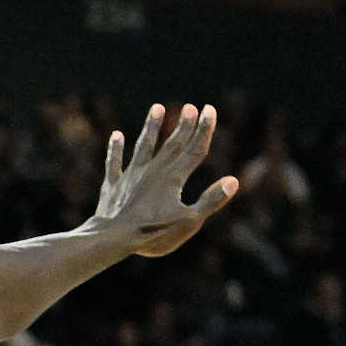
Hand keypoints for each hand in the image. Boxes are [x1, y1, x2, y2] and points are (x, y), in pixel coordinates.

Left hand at [88, 102, 239, 259]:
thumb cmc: (153, 234)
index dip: (204, 130)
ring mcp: (131, 177)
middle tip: (190, 107)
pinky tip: (116, 135)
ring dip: (151, 127)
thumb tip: (233, 181)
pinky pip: (114, 163)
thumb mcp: (188, 222)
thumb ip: (211, 200)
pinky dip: (116, 149)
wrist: (113, 239)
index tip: (209, 110)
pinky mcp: (113, 186)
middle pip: (172, 144)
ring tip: (157, 108)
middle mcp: (153, 171)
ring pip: (144, 146)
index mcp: (173, 179)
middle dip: (183, 125)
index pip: (194, 150)